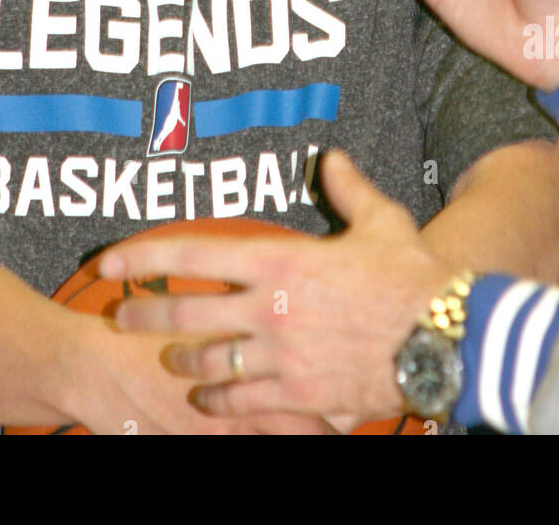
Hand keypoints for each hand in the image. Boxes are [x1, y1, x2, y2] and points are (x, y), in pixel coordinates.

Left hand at [96, 151, 450, 426]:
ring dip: (182, 361)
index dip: (145, 257)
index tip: (112, 261)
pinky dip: (220, 401)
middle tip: (121, 317)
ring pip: (209, 362)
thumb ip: (348, 188)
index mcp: (280, 259)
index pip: (193, 254)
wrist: (445, 338)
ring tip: (169, 360)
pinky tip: (209, 399)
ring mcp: (281, 357)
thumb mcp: (381, 220)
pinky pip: (244, 402)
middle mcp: (269, 309)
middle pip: (187, 314)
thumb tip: (333, 157)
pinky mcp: (300, 395)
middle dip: (145, 316)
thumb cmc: (412, 276)